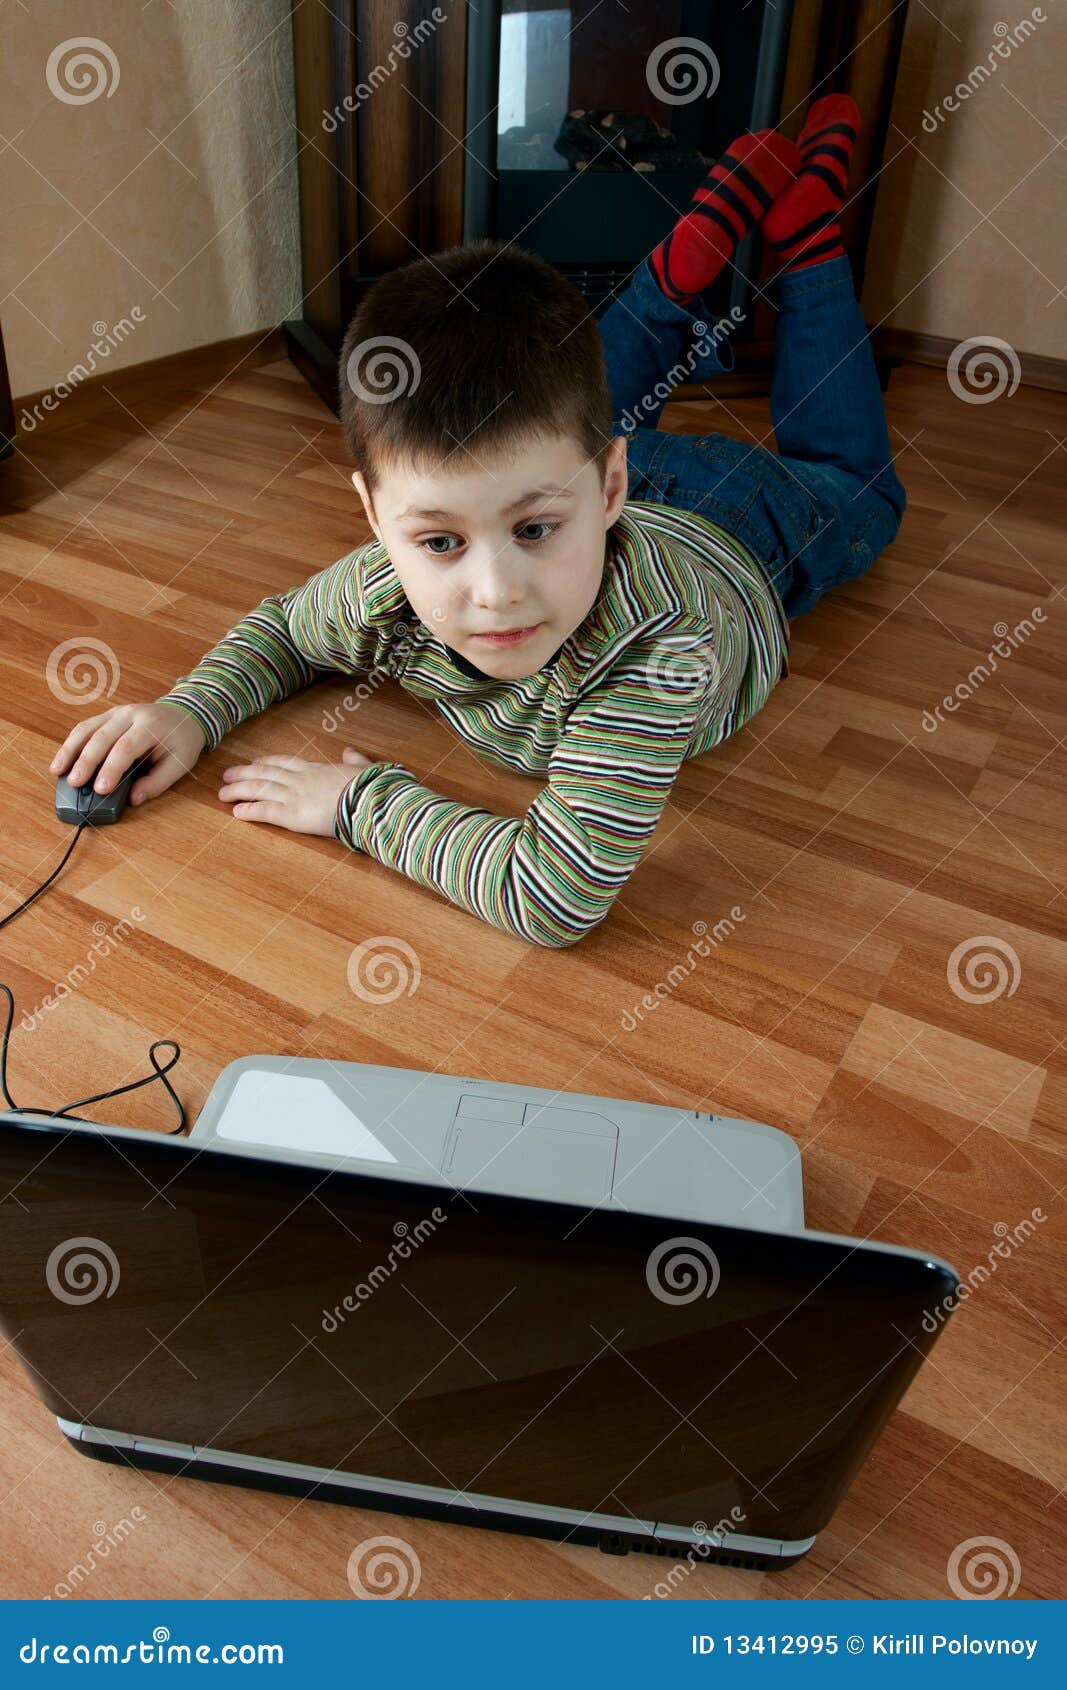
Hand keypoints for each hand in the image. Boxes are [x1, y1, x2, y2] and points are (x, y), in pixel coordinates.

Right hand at [50, 700, 206, 804]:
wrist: (184, 713)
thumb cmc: (181, 741)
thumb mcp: (180, 764)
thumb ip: (157, 782)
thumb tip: (133, 800)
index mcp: (151, 726)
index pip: (126, 748)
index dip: (111, 769)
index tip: (100, 790)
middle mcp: (131, 715)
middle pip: (101, 737)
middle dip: (85, 762)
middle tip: (74, 783)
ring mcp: (117, 712)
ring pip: (87, 729)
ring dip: (70, 750)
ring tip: (57, 771)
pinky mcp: (108, 715)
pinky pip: (86, 727)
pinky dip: (72, 743)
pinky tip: (63, 759)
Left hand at [218, 746, 373, 837]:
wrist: (368, 799)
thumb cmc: (369, 785)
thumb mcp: (363, 767)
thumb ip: (355, 759)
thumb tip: (350, 750)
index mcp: (316, 769)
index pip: (286, 763)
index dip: (268, 762)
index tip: (255, 762)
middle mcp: (300, 780)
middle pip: (265, 774)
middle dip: (244, 774)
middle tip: (227, 774)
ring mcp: (294, 796)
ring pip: (259, 790)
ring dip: (239, 790)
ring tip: (222, 793)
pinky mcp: (291, 815)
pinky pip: (264, 811)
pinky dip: (249, 810)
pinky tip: (236, 812)